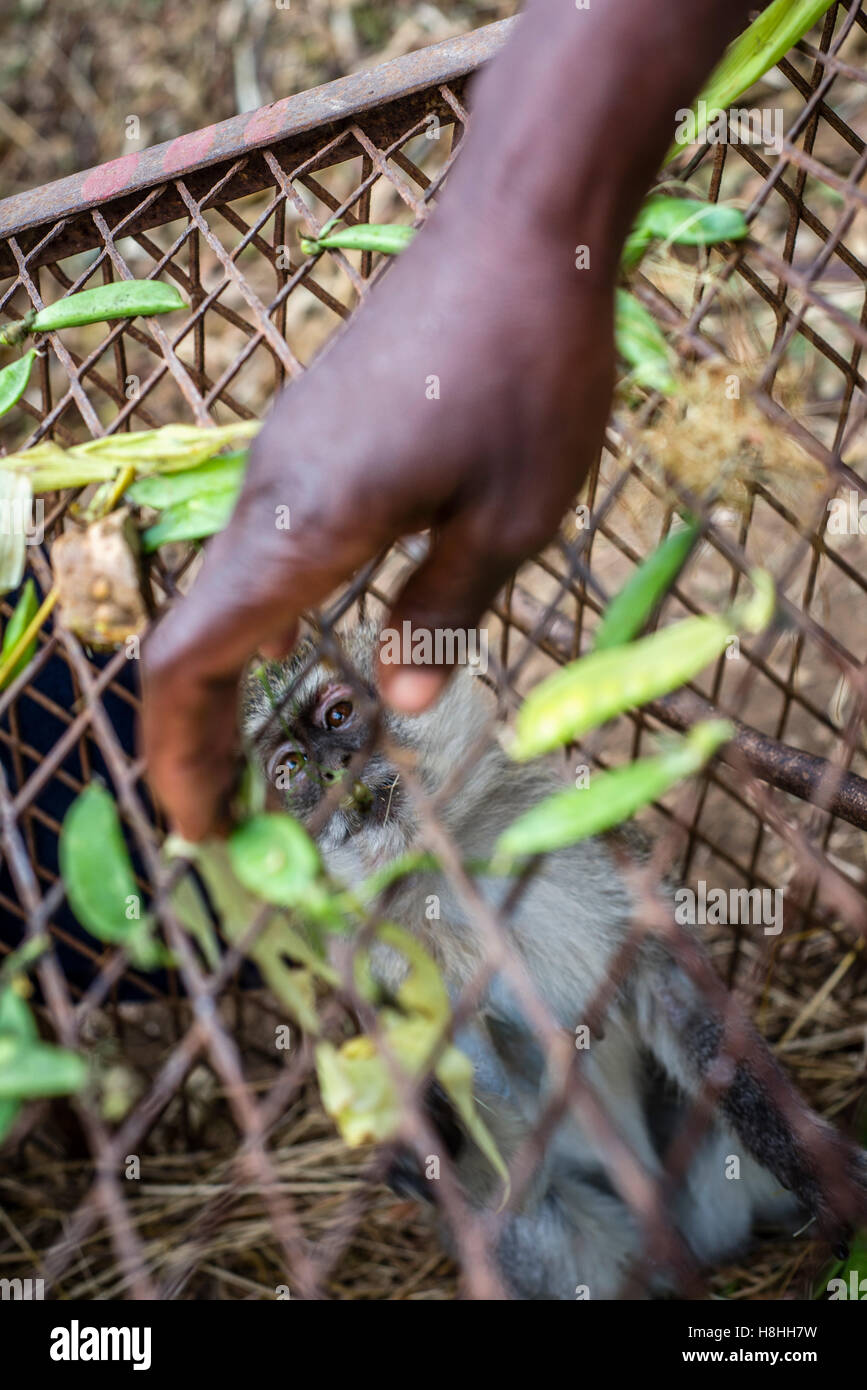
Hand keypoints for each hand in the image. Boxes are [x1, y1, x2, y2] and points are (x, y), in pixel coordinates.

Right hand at [141, 211, 614, 838]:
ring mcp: (281, 456)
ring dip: (228, 681)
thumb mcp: (513, 518)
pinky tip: (296, 651)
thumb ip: (444, 614)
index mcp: (308, 524)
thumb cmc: (532, 372)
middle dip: (199, 736)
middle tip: (236, 815)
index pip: (194, 659)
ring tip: (258, 754)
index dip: (183, 756)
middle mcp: (269, 491)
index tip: (206, 828)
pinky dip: (257, 622)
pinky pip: (258, 548)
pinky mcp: (307, 435)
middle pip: (193, 633)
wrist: (514, 226)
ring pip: (223, 589)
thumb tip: (399, 701)